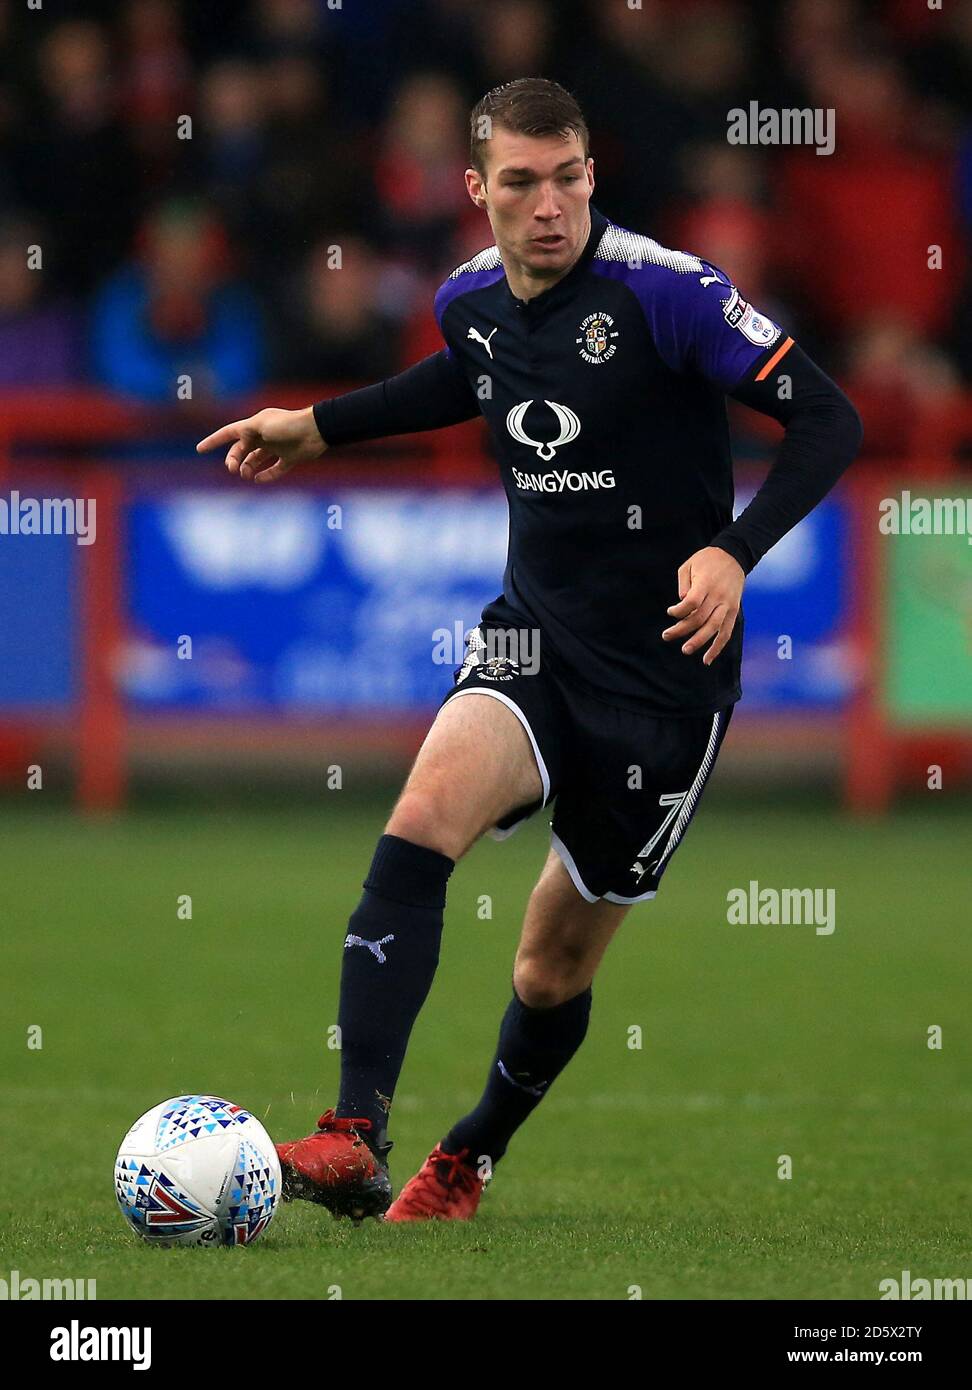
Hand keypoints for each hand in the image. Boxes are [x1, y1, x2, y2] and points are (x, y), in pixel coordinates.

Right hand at [196, 406, 326, 481]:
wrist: (316, 430)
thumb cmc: (287, 425)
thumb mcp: (261, 425)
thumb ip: (246, 432)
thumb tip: (237, 445)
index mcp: (254, 425)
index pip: (229, 433)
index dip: (213, 440)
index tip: (199, 449)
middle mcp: (264, 436)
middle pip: (241, 450)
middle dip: (233, 460)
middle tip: (233, 470)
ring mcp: (277, 447)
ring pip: (256, 460)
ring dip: (247, 468)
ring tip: (245, 475)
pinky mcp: (290, 458)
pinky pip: (274, 469)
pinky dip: (266, 475)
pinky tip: (258, 480)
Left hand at [662, 546, 744, 665]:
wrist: (734, 556)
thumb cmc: (706, 560)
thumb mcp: (688, 565)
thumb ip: (683, 585)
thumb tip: (681, 604)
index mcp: (706, 583)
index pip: (692, 603)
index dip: (679, 611)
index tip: (670, 612)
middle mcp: (719, 596)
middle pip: (700, 618)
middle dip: (682, 629)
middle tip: (666, 636)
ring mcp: (728, 605)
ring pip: (713, 628)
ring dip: (699, 641)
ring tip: (685, 650)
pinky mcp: (734, 611)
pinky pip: (726, 632)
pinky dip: (717, 647)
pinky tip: (706, 659)